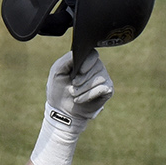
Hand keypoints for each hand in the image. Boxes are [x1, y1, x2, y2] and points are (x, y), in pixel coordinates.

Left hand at [30, 50, 113, 164]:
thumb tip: (77, 54)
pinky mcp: (108, 90)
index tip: (80, 71)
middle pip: (97, 66)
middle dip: (82, 79)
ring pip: (99, 78)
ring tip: (74, 95)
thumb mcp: (57, 71)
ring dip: (84, 88)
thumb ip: (66, 59)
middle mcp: (97, 67)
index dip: (88, 62)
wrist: (62, 110)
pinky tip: (80, 99)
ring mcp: (104, 78)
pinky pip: (103, 88)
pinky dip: (89, 95)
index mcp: (85, 61)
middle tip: (73, 87)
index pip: (93, 54)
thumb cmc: (59, 89)